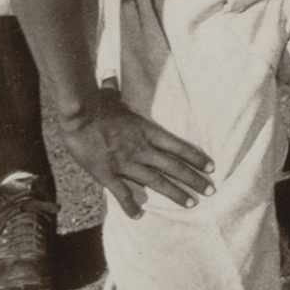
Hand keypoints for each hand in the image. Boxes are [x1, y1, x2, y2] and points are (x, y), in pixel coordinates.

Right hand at [69, 88, 215, 217]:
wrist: (78, 114)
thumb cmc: (94, 103)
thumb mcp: (111, 96)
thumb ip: (114, 89)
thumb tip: (109, 74)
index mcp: (147, 130)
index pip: (179, 146)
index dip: (197, 157)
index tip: (211, 167)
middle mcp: (141, 148)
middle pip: (174, 167)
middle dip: (194, 179)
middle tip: (211, 191)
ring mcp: (125, 162)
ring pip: (156, 182)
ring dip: (175, 193)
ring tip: (191, 203)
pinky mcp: (107, 173)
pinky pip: (121, 193)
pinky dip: (130, 205)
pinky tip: (139, 216)